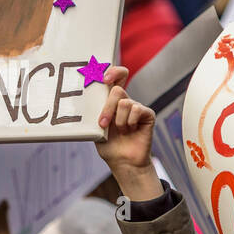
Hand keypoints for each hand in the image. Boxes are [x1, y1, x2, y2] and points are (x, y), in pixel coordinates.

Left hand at [95, 66, 160, 200]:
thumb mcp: (95, 126)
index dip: (111, 71)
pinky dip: (129, 122)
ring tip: (121, 131)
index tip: (103, 77)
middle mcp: (125, 101)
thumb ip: (95, 111)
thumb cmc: (108, 144)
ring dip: (118, 121)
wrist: (122, 161)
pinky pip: (136, 110)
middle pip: (117, 90)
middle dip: (107, 108)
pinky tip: (131, 131)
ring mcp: (137, 107)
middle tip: (103, 123)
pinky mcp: (147, 114)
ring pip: (125, 103)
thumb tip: (86, 98)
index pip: (115, 77)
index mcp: (111, 100)